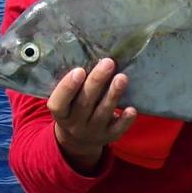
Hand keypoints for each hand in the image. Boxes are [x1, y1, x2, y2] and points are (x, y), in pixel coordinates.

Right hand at [47, 58, 136, 173]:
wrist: (78, 141)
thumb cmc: (73, 108)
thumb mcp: (67, 101)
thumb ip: (74, 84)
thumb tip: (89, 52)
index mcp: (61, 113)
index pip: (59, 102)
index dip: (68, 87)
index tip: (79, 70)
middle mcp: (75, 124)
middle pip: (84, 103)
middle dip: (97, 82)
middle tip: (108, 62)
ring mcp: (92, 132)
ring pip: (102, 114)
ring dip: (113, 95)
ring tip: (122, 78)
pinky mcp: (108, 136)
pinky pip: (117, 130)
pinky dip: (125, 120)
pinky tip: (132, 109)